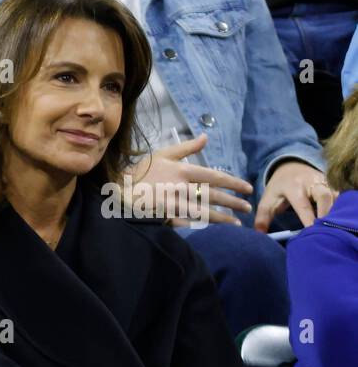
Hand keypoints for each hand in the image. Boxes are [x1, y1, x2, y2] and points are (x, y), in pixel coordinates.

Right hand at [129, 135, 251, 222]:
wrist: (118, 187)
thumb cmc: (141, 169)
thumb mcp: (163, 153)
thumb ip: (186, 147)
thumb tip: (206, 137)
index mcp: (183, 170)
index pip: (215, 177)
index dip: (234, 183)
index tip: (248, 189)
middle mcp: (182, 187)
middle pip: (213, 196)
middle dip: (233, 202)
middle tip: (247, 208)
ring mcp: (173, 203)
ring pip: (204, 211)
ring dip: (222, 218)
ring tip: (236, 223)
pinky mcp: (165, 216)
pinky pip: (187, 222)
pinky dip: (201, 226)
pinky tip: (212, 229)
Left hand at [254, 161, 334, 230]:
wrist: (291, 166)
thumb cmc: (279, 187)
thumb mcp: (267, 200)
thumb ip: (263, 218)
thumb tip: (259, 234)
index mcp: (294, 188)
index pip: (303, 206)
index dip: (309, 220)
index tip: (311, 233)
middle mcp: (312, 183)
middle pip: (324, 197)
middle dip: (326, 213)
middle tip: (325, 230)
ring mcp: (325, 182)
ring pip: (335, 196)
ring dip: (334, 211)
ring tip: (331, 227)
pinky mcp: (332, 184)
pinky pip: (339, 196)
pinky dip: (339, 207)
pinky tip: (335, 219)